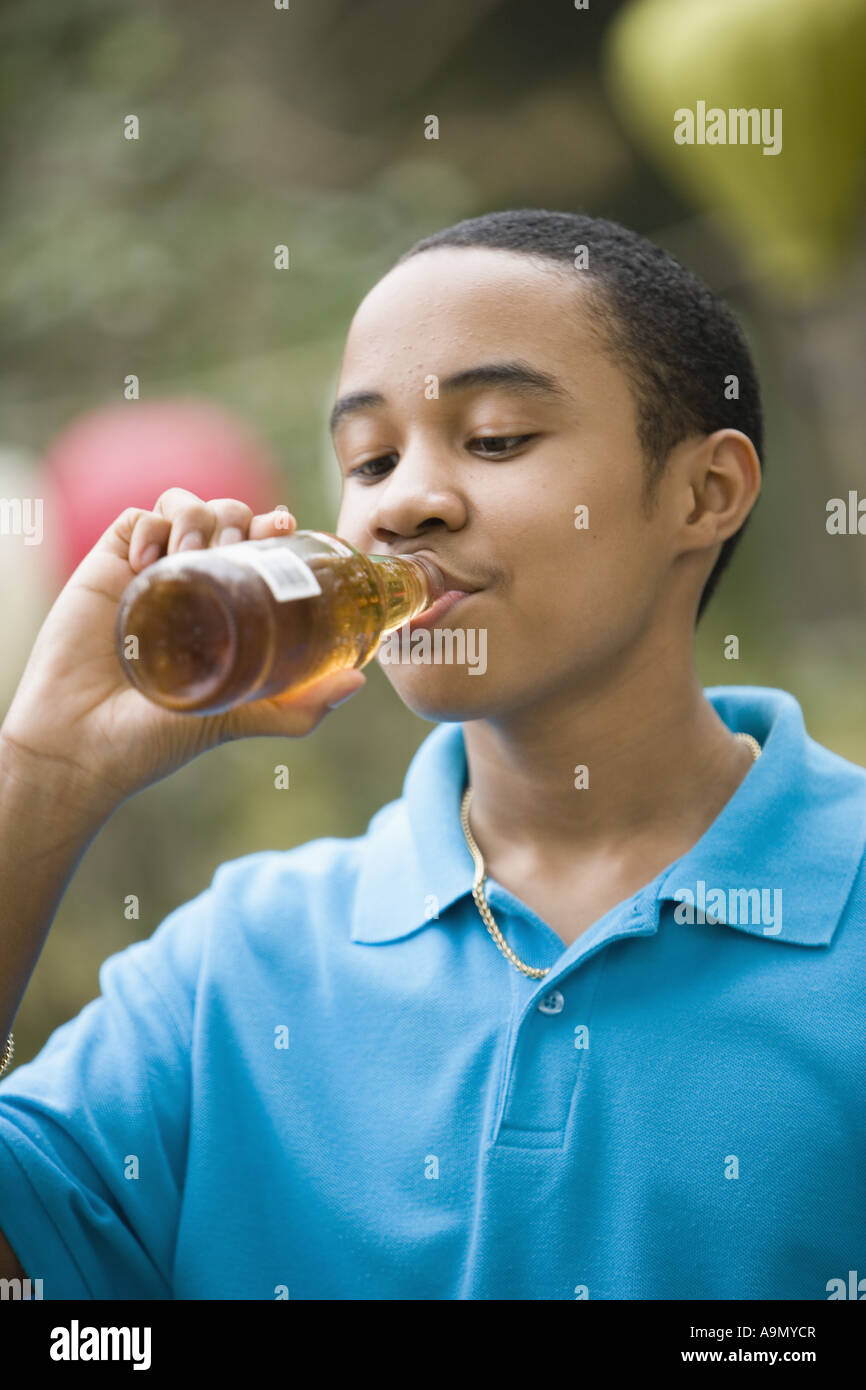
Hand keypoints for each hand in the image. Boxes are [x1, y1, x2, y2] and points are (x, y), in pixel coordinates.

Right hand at [0, 490, 365, 811]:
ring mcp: (150, 573)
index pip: (259, 547)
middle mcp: (193, 585)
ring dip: (197, 514)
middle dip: (238, 517)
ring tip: (190, 552)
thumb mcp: (239, 720)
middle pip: (227, 516)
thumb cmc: (158, 739)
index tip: (284, 526)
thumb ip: (296, 709)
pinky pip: (136, 517)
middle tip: (235, 545)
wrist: (84, 744)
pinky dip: (150, 524)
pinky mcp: (107, 567)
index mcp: (227, 610)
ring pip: (185, 506)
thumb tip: (359, 683)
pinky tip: (151, 559)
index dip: (274, 526)